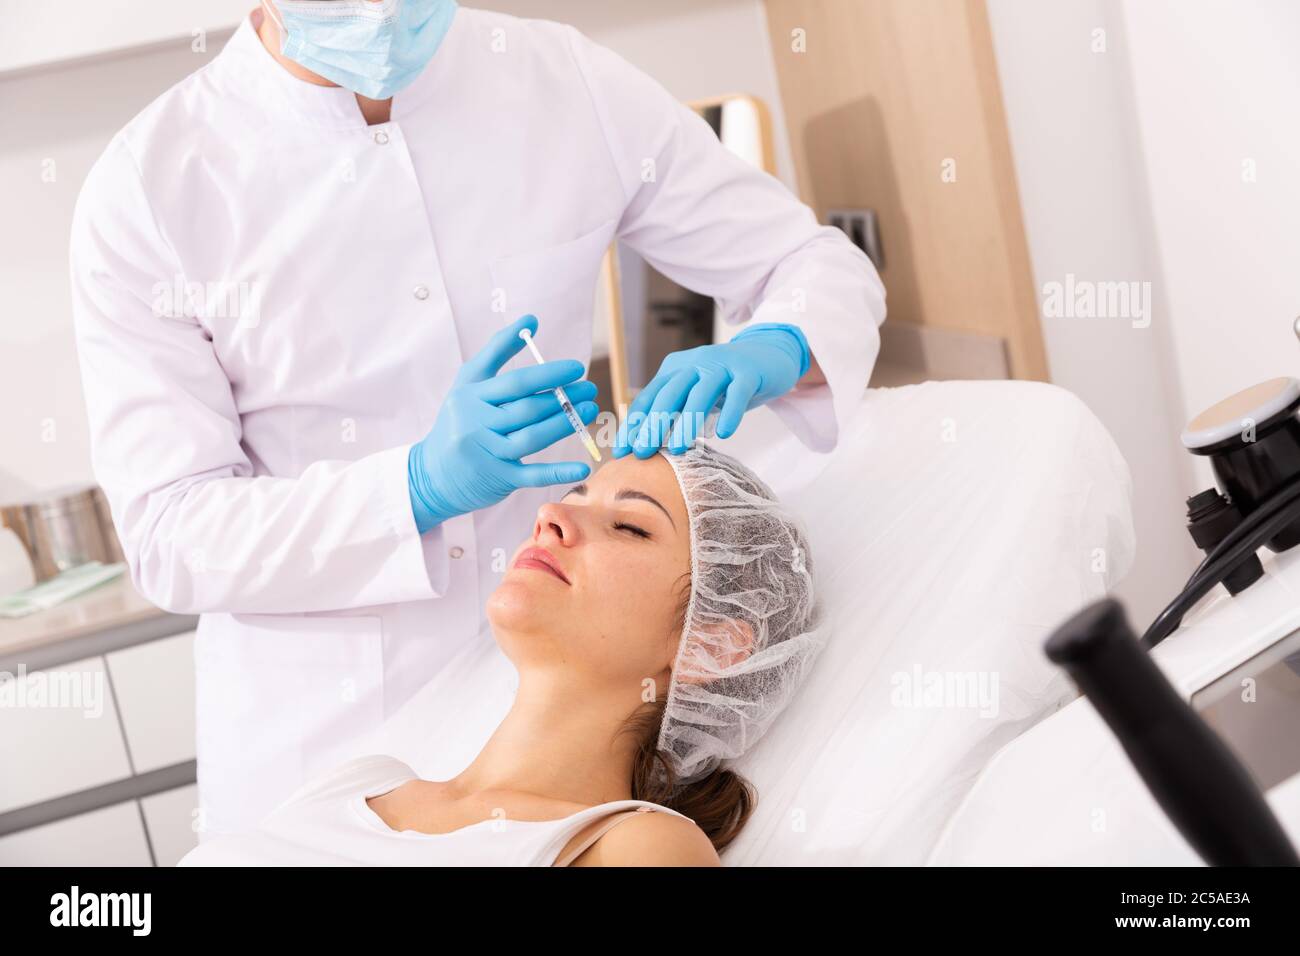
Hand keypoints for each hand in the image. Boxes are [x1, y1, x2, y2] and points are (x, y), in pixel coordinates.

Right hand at [408, 315, 598, 532]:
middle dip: (564, 398)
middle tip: (589, 389)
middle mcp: (476, 423)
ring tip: (589, 410)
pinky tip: (583, 467)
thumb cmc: (459, 421)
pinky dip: (558, 472)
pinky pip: (532, 474)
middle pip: (528, 409)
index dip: (549, 374)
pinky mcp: (497, 478)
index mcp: (471, 396)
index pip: (516, 383)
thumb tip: (531, 320)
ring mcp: (486, 453)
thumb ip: (498, 350)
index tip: (576, 368)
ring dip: (565, 423)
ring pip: (532, 437)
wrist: (431, 475)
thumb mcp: (468, 383)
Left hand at [612, 323, 809, 457]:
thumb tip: (647, 443)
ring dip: (687, 422)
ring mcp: (722, 365)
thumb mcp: (695, 393)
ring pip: (700, 394)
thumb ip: (675, 410)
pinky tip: (723, 433)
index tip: (621, 451)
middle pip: (669, 395)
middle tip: (642, 453)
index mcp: (675, 368)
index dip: (634, 424)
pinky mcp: (748, 372)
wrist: (769, 355)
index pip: (649, 397)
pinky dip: (730, 413)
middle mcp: (695, 363)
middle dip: (653, 425)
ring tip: (678, 449)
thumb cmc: (727, 383)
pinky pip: (738, 393)